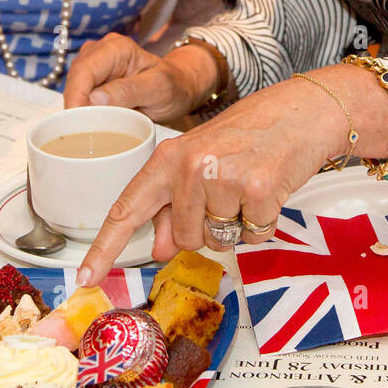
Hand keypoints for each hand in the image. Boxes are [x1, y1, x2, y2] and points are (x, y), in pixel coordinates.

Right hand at [62, 33, 212, 121]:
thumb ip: (129, 91)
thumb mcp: (158, 89)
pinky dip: (82, 110)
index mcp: (117, 48)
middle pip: (74, 79)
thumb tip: (94, 98)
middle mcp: (101, 51)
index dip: (76, 96)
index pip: (84, 70)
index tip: (77, 122)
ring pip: (73, 87)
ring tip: (88, 131)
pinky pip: (79, 95)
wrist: (180, 87)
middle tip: (83, 133)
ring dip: (78, 109)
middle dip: (75, 105)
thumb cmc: (173, 85)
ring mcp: (95, 65)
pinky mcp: (93, 80)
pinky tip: (91, 124)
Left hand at [76, 74, 350, 285]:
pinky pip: (253, 237)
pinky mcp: (259, 190)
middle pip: (183, 239)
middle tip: (228, 194)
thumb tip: (160, 248)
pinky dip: (264, 223)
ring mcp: (223, 178)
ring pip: (218, 241)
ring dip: (236, 225)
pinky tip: (270, 191)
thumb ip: (174, 203)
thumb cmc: (249, 135)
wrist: (302, 110)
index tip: (84, 277)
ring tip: (249, 187)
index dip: (104, 247)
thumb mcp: (202, 160)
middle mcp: (189, 166)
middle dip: (206, 230)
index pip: (127, 209)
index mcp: (168, 157)